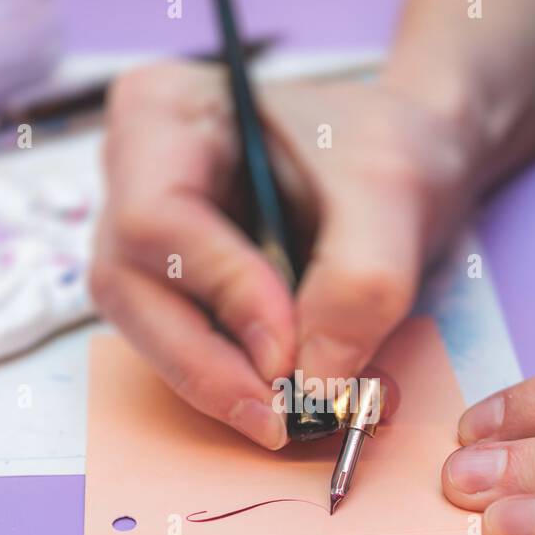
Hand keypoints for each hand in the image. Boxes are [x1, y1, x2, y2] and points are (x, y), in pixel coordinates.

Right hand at [90, 62, 475, 448]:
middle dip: (207, 365)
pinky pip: (181, 347)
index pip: (156, 219)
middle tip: (279, 420)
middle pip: (131, 289)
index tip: (291, 351)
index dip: (222, 293)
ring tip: (292, 415)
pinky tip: (285, 400)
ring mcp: (141, 238)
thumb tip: (313, 383)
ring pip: (149, 331)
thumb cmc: (388, 147)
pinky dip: (233, 383)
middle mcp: (129, 175)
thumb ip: (359, 282)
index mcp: (162, 114)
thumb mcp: (394, 192)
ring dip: (219, 384)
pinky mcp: (172, 288)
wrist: (404, 162)